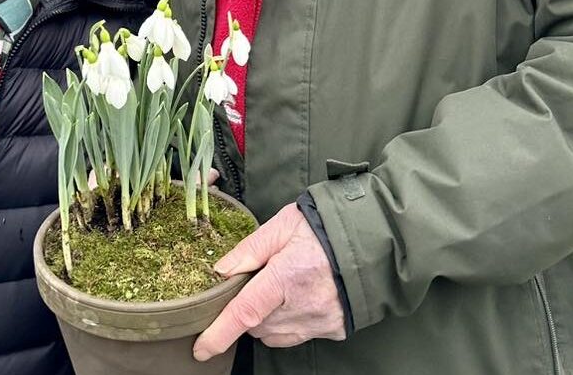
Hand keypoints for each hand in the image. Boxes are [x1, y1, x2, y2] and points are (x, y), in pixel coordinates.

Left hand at [193, 203, 345, 360]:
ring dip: (268, 318)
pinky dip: (289, 322)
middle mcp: (303, 306)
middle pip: (257, 324)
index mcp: (286, 276)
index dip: (220, 333)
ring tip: (282, 286)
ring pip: (275, 334)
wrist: (371, 239)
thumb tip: (220, 271)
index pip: (244, 312)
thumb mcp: (283, 225)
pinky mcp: (332, 329)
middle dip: (249, 308)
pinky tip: (298, 297)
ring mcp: (319, 322)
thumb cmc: (323, 227)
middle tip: (260, 279)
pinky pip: (297, 334)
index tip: (201, 349)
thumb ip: (250, 249)